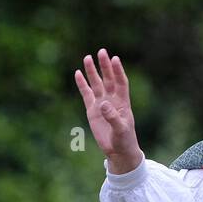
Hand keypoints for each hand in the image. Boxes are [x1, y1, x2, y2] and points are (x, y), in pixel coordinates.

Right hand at [75, 48, 142, 172]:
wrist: (118, 150)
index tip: (115, 59)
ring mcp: (101, 103)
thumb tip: (103, 104)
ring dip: (92, 71)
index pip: (121, 82)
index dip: (118, 71)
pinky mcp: (92, 109)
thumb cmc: (124, 140)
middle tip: (101, 51)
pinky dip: (82, 84)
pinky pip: (86, 94)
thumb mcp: (121, 130)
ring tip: (88, 57)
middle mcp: (112, 99)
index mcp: (123, 102)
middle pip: (108, 79)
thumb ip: (113, 117)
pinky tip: (78, 73)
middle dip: (105, 66)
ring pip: (96, 84)